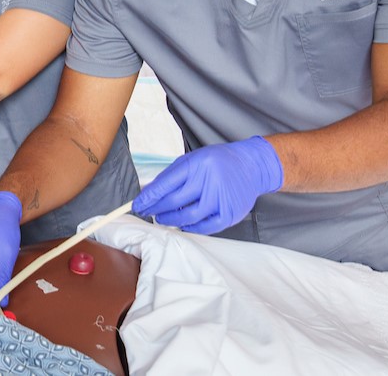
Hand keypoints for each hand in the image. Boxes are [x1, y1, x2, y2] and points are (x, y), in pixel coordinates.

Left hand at [133, 136, 283, 234]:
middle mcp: (209, 180)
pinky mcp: (230, 213)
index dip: (148, 197)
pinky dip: (191, 227)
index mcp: (197, 164)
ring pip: (188, 216)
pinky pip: (205, 226)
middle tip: (146, 212)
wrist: (251, 165)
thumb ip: (171, 176)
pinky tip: (183, 224)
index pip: (166, 184)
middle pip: (174, 201)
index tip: (137, 205)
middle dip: (156, 209)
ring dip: (170, 220)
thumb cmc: (216, 162)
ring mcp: (221, 198)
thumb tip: (147, 193)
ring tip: (162, 219)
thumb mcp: (192, 159)